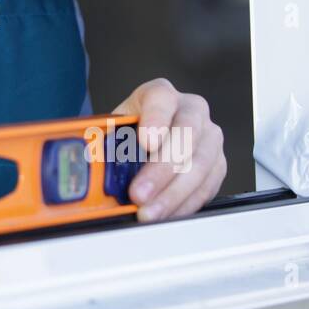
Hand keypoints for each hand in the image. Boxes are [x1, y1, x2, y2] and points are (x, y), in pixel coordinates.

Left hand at [112, 78, 225, 222]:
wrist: (147, 140)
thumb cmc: (129, 133)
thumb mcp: (112, 130)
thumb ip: (104, 141)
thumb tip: (92, 161)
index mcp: (161, 94)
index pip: (162, 98)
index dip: (156, 119)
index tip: (146, 141)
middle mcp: (192, 110)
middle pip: (186, 135)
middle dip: (160, 169)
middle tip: (139, 193)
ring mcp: (209, 137)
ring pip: (200, 165)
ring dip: (172, 193)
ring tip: (148, 211)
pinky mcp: (217, 164)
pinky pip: (207, 186)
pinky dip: (184, 204)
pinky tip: (165, 214)